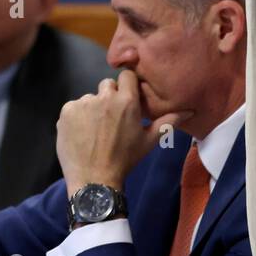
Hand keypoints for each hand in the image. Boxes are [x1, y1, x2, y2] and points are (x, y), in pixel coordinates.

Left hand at [57, 69, 190, 194]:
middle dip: (109, 97)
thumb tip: (190, 111)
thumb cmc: (125, 159)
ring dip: (93, 108)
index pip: (127, 75)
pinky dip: (77, 117)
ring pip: (90, 98)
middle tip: (111, 119)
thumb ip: (169, 122)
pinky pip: (74, 107)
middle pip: (107, 85)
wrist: (94, 179)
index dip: (126, 85)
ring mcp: (83, 103)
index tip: (127, 98)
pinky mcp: (66, 112)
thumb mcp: (149, 141)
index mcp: (127, 101)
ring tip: (95, 130)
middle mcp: (104, 97)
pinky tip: (81, 133)